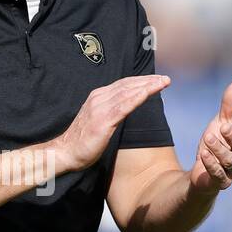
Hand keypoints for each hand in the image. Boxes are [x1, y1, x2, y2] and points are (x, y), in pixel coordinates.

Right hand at [54, 75, 170, 171]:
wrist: (65, 152)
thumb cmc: (82, 141)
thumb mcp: (97, 120)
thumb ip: (110, 111)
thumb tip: (126, 108)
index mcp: (97, 97)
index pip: (123, 84)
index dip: (141, 80)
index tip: (156, 79)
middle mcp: (99, 99)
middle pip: (128, 85)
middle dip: (148, 81)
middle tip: (166, 79)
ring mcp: (100, 109)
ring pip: (128, 93)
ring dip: (147, 86)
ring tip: (163, 83)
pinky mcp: (103, 121)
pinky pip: (124, 107)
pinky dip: (137, 98)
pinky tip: (149, 93)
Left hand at [190, 81, 231, 195]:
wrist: (201, 171)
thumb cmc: (216, 145)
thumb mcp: (220, 123)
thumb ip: (229, 106)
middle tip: (223, 126)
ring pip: (230, 161)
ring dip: (219, 149)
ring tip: (207, 138)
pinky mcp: (220, 183)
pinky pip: (218, 174)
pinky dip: (211, 164)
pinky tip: (203, 154)